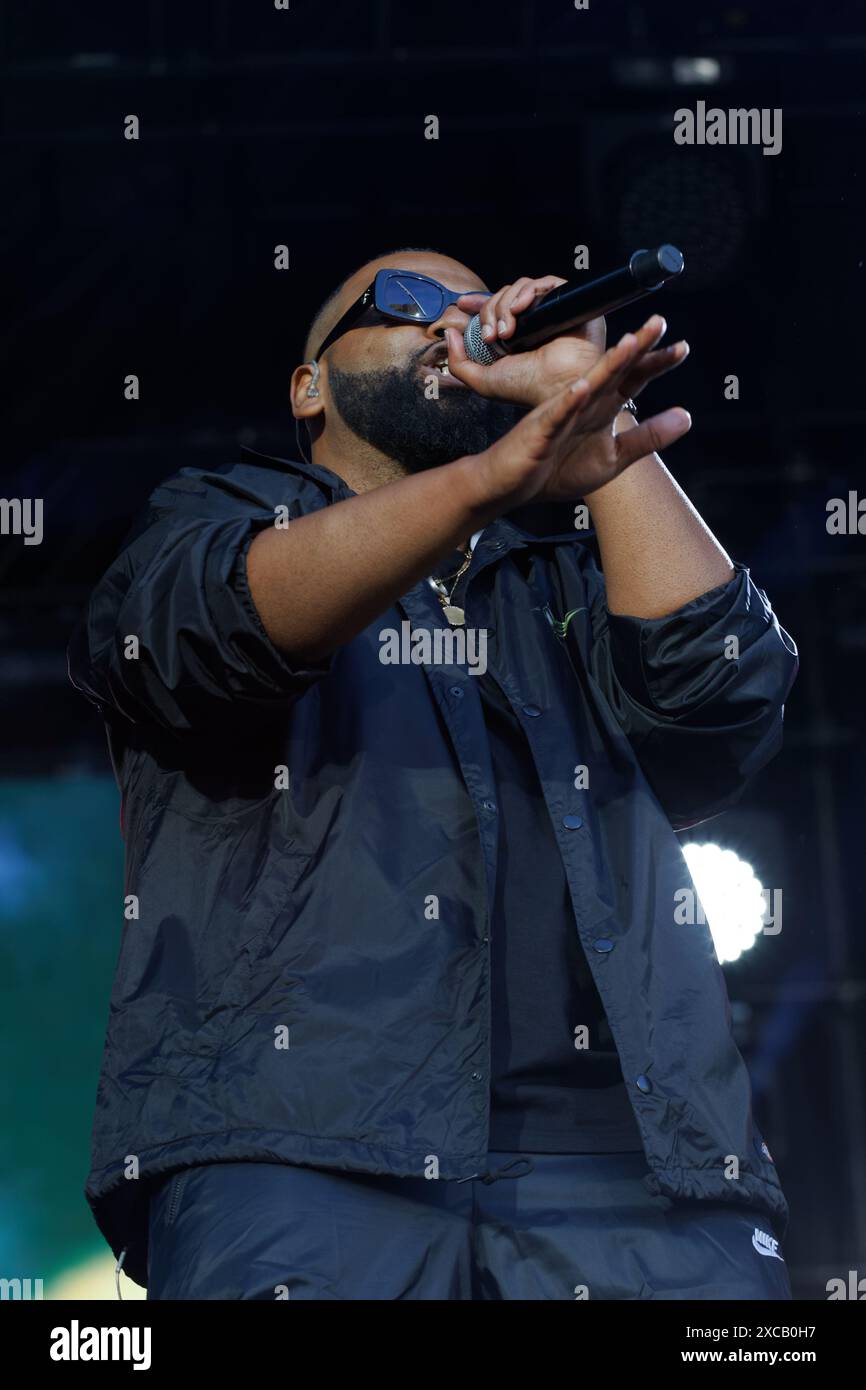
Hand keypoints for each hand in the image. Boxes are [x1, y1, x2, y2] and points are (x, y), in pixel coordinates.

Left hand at [450, 276, 604, 407]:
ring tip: (507, 331)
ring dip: (505, 305)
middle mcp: (532, 323)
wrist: (558, 386)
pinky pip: (544, 282)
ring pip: (519, 288)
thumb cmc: (526, 388)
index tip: (461, 305)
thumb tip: (449, 333)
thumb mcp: (482, 381)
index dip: (476, 303)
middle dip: (489, 312)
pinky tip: (521, 308)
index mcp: (515, 338)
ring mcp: (549, 311)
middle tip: (491, 336)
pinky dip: (527, 291)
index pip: (494, 310)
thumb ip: (459, 362)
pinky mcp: (566, 302)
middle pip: (502, 297)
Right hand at [464, 321, 691, 509]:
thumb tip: (687, 417)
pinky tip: (581, 387)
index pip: (633, 379)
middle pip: (613, 369)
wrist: (514, 485)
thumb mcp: (613, 457)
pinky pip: (555, 414)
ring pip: (587, 384)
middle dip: (636, 346)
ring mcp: (560, 413)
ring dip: (607, 364)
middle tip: (659, 322)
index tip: (683, 348)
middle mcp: (583, 402)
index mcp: (602, 406)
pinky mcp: (540, 431)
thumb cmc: (557, 469)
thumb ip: (647, 437)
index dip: (656, 363)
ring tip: (628, 343)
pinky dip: (568, 402)